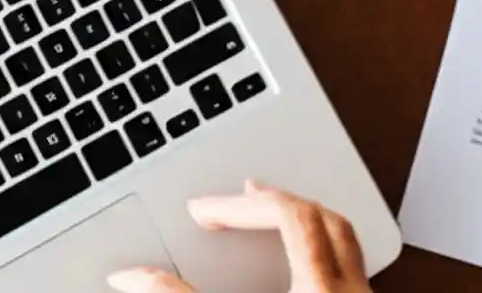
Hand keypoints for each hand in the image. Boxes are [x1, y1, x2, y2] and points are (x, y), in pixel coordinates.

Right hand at [108, 181, 371, 292]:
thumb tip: (130, 276)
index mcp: (321, 292)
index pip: (288, 213)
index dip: (238, 204)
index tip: (202, 212)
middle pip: (326, 218)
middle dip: (276, 200)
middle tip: (237, 199)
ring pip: (347, 245)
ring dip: (305, 224)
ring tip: (268, 222)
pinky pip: (351, 275)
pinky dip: (320, 257)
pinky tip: (296, 272)